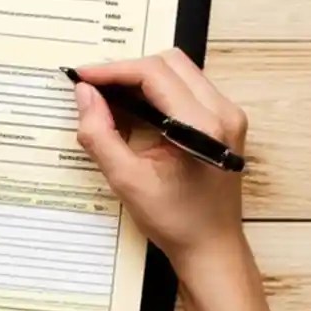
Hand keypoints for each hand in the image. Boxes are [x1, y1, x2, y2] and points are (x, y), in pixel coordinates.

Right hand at [70, 48, 247, 278]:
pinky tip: (134, 108)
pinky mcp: (224, 120)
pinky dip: (157, 89)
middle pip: (169, 62)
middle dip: (128, 69)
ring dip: (142, 77)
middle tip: (95, 87)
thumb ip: (100, 134)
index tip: (84, 77)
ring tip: (111, 97)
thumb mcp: (127, 180)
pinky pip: (187, 86)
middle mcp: (222, 113)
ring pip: (179, 70)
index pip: (154, 74)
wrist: (212, 247)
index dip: (114, 70)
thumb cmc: (177, 221)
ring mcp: (227, 115)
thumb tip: (84, 95)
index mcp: (202, 127)